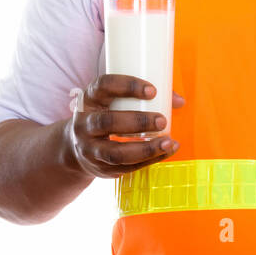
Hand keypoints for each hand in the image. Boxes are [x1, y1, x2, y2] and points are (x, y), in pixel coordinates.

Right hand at [65, 74, 185, 178]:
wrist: (75, 148)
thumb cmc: (105, 116)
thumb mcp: (113, 102)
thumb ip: (145, 98)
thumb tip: (179, 101)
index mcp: (88, 100)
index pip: (102, 86)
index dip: (127, 86)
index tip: (152, 90)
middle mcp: (84, 125)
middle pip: (107, 122)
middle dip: (138, 121)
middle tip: (162, 120)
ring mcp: (90, 149)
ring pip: (115, 152)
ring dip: (146, 148)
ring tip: (168, 141)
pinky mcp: (101, 168)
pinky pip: (126, 167)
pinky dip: (150, 160)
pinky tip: (166, 151)